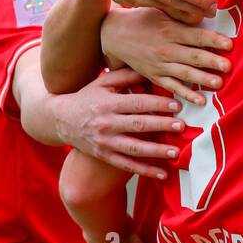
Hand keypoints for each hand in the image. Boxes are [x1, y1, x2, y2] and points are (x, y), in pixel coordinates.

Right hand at [52, 68, 183, 178]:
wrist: (60, 120)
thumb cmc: (87, 97)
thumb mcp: (103, 82)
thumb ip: (126, 75)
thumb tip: (151, 69)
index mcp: (108, 103)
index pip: (137, 103)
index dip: (158, 104)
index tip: (177, 105)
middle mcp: (106, 124)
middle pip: (138, 125)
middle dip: (161, 126)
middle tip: (182, 126)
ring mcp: (105, 142)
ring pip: (134, 148)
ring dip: (156, 151)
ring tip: (175, 152)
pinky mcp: (104, 156)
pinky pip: (127, 165)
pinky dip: (145, 171)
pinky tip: (162, 174)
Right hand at [102, 6, 232, 105]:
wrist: (116, 35)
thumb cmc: (143, 19)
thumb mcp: (162, 11)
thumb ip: (183, 15)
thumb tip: (206, 13)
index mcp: (171, 30)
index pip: (196, 36)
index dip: (213, 40)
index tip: (229, 44)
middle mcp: (167, 49)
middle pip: (193, 56)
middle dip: (212, 61)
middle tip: (228, 66)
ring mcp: (161, 64)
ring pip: (185, 73)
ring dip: (202, 78)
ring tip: (219, 83)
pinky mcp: (156, 76)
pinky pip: (173, 87)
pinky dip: (187, 94)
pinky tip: (201, 100)